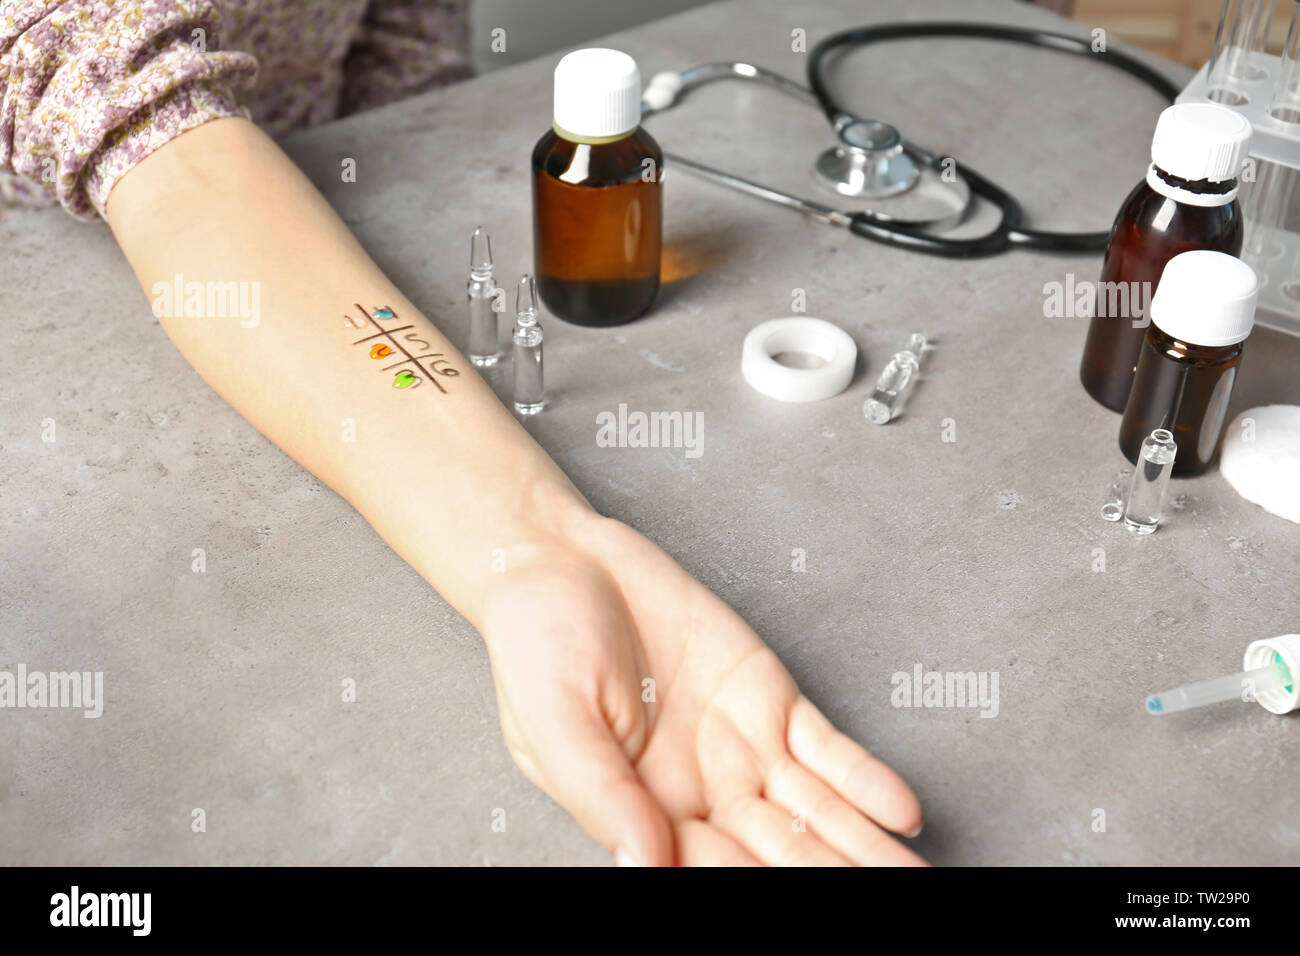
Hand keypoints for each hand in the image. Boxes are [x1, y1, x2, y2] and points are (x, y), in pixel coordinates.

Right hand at [480, 513, 925, 865]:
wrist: (560, 561)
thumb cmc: (536, 646)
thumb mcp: (554, 726)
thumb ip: (603, 795)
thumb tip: (642, 866)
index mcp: (644, 811)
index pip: (712, 869)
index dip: (753, 885)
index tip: (801, 907)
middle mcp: (702, 791)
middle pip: (779, 854)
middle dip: (830, 879)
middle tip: (891, 905)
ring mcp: (742, 746)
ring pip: (817, 812)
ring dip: (865, 849)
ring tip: (915, 879)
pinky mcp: (768, 697)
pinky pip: (827, 749)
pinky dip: (866, 780)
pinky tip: (903, 813)